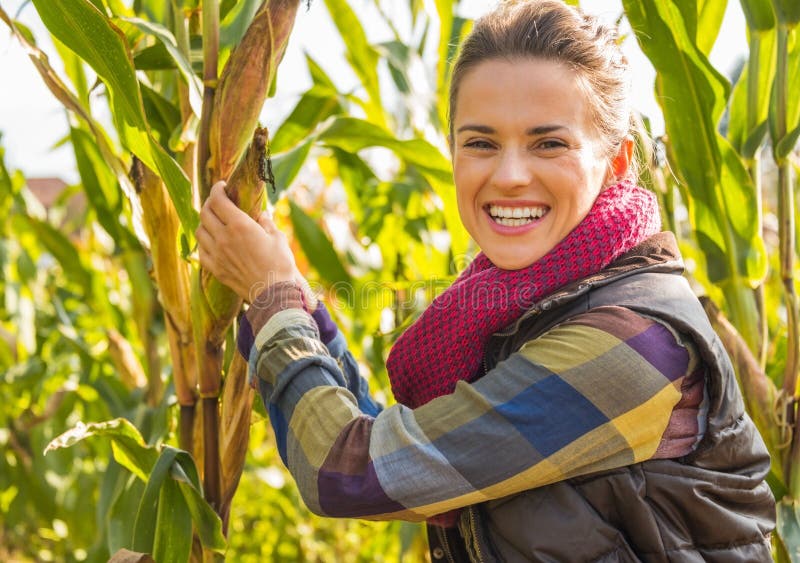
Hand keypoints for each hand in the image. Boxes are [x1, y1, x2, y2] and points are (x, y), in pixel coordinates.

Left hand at [197, 181, 295, 301]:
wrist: (274, 294)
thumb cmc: (280, 265)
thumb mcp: (277, 237)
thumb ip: (266, 222)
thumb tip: (261, 215)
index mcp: (239, 225)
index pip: (217, 200)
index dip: (217, 189)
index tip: (222, 186)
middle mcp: (223, 238)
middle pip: (205, 213)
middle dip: (210, 203)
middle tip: (218, 202)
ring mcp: (216, 254)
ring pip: (199, 231)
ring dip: (205, 222)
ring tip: (214, 222)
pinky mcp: (216, 269)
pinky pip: (201, 251)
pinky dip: (204, 242)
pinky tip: (212, 242)